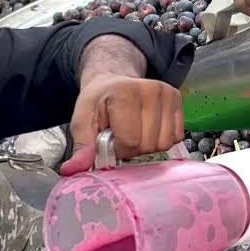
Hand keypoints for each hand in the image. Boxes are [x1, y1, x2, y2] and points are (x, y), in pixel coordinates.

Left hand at [60, 71, 184, 174]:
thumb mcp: (82, 122)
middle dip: (133, 148)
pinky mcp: (178, 98)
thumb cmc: (98, 102)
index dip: (119, 149)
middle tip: (122, 135)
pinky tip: (149, 128)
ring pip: (164, 143)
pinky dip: (161, 139)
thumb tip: (71, 171)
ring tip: (135, 131)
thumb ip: (82, 147)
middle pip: (148, 145)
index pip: (130, 142)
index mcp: (125, 93)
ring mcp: (167, 93)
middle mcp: (151, 90)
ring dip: (148, 146)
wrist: (113, 79)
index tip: (110, 139)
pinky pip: (176, 136)